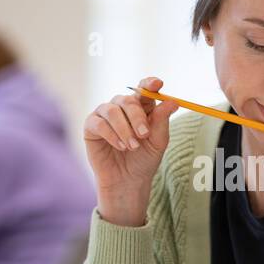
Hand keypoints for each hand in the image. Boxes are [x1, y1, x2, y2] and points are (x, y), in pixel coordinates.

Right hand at [83, 76, 179, 225]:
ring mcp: (105, 114)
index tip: (157, 84)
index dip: (149, 83)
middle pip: (128, 99)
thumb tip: (172, 102)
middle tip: (144, 134)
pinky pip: (99, 123)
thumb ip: (162, 120)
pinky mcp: (91, 125)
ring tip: (132, 147)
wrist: (127, 180)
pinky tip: (120, 147)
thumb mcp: (158, 141)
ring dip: (124, 129)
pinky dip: (111, 134)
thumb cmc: (144, 159)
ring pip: (112, 110)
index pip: (144, 88)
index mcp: (141, 106)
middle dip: (137, 117)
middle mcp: (122, 106)